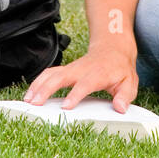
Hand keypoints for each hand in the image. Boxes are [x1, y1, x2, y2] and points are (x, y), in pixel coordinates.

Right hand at [22, 43, 138, 112]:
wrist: (113, 49)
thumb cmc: (120, 69)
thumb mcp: (130, 82)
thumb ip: (125, 96)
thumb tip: (119, 108)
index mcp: (98, 74)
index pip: (85, 84)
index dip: (75, 95)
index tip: (65, 107)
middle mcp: (81, 70)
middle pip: (60, 76)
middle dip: (46, 89)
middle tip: (35, 103)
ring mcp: (71, 68)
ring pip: (51, 74)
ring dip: (38, 86)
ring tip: (28, 101)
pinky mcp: (65, 69)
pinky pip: (49, 74)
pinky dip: (37, 82)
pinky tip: (30, 94)